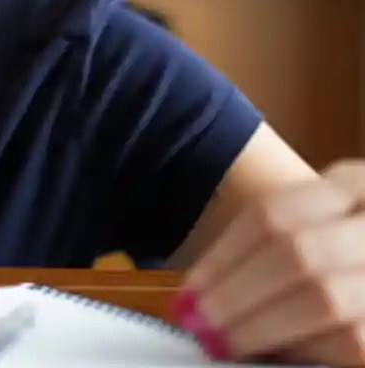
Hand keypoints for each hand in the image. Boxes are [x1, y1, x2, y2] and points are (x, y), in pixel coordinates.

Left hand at [179, 160, 364, 364]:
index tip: (186, 294)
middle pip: (296, 254)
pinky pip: (353, 339)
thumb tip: (198, 301)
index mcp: (357, 184)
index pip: (272, 216)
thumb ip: (269, 253)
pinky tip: (275, 353)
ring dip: (261, 326)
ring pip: (324, 298)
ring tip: (222, 343)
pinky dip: (305, 349)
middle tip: (197, 323)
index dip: (221, 259)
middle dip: (236, 294)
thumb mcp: (318, 231)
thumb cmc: (339, 257)